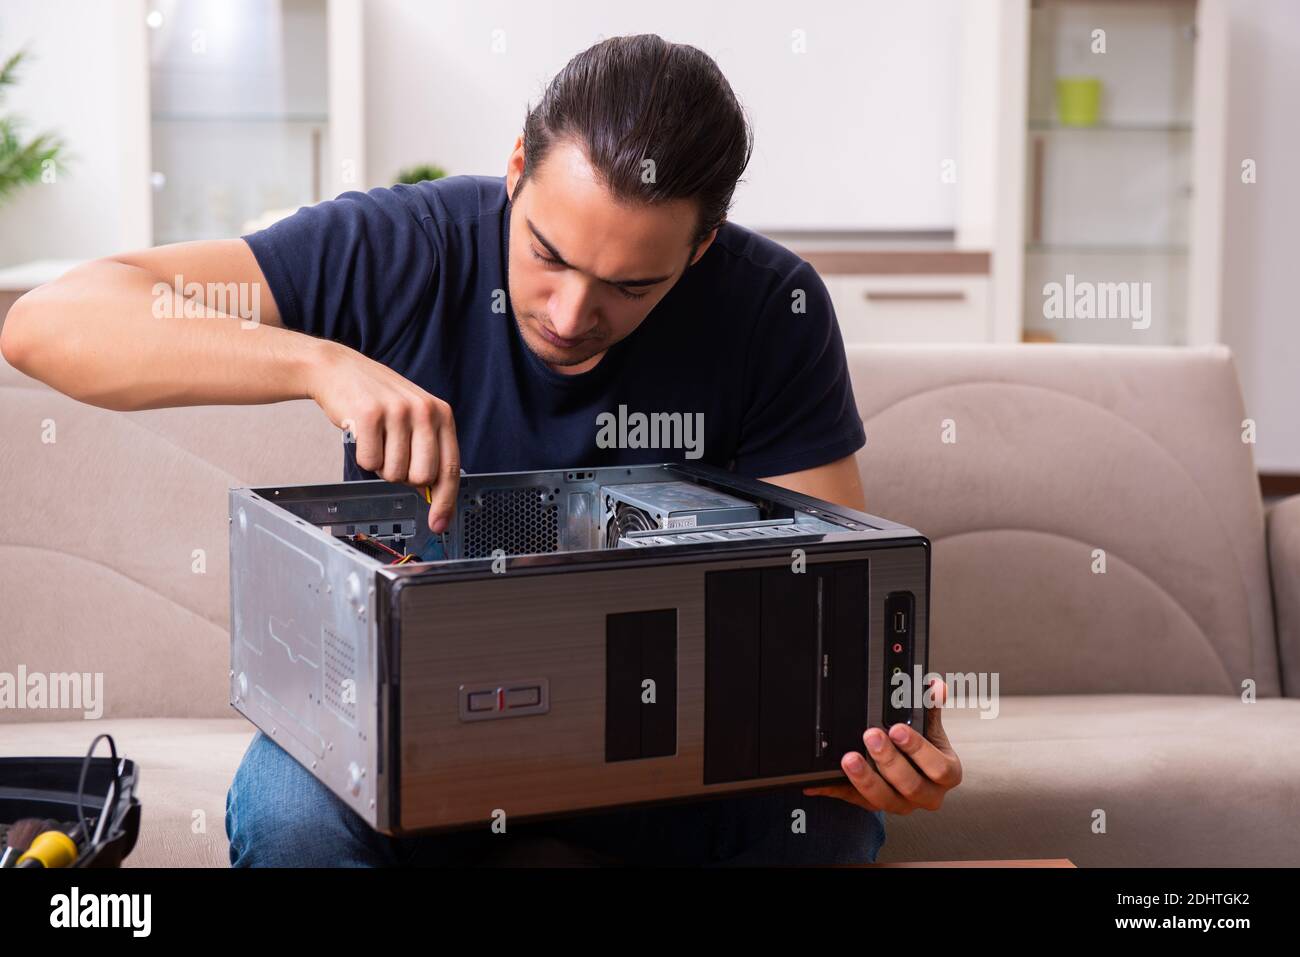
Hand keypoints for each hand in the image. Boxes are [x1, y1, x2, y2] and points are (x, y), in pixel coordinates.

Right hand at [307, 340, 460, 531]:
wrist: (339, 370)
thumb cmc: (379, 399)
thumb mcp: (414, 418)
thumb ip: (429, 452)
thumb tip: (434, 496)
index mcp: (441, 414)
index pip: (450, 468)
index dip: (445, 500)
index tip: (439, 522)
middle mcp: (424, 411)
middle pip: (420, 477)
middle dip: (402, 476)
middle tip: (391, 453)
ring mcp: (397, 412)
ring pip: (393, 473)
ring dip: (380, 465)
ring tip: (377, 439)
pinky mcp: (369, 414)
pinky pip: (368, 462)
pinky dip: (362, 456)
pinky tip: (363, 435)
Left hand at [803, 677, 961, 813]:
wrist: (909, 770)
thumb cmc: (922, 749)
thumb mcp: (929, 727)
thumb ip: (929, 706)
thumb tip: (935, 685)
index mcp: (945, 774)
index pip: (939, 768)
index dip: (918, 749)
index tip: (897, 728)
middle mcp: (926, 794)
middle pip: (911, 785)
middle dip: (888, 760)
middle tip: (870, 735)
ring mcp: (900, 804)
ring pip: (883, 799)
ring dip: (864, 778)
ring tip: (848, 758)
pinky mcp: (873, 806)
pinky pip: (852, 801)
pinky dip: (834, 790)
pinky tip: (819, 781)